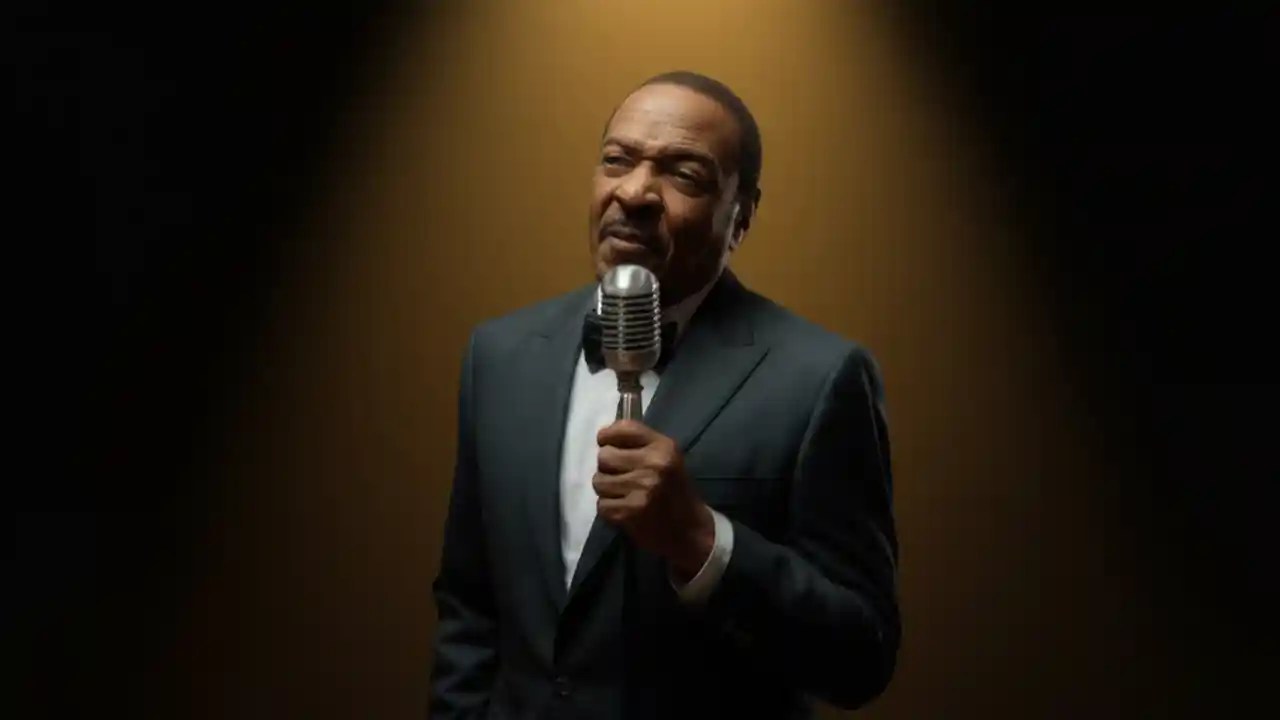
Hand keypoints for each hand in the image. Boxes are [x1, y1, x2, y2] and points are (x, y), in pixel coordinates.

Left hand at [593, 419, 714, 581]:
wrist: (690, 530)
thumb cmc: (674, 490)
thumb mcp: (667, 459)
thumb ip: (640, 444)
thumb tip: (603, 436)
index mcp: (664, 447)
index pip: (624, 428)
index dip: (607, 435)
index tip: (605, 442)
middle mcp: (653, 465)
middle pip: (604, 456)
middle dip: (607, 467)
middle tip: (621, 476)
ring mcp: (641, 489)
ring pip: (599, 481)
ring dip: (607, 489)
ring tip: (624, 495)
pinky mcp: (630, 512)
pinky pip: (602, 505)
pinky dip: (609, 509)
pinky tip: (625, 510)